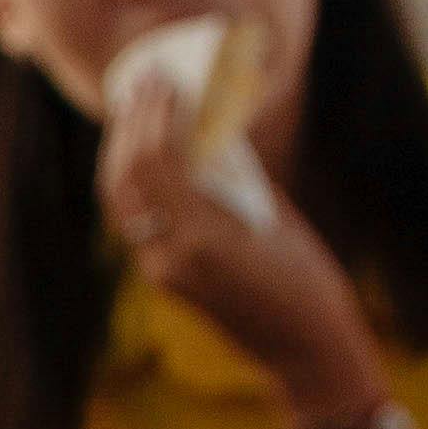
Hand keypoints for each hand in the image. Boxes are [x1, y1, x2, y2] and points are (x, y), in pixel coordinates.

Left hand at [95, 69, 383, 419]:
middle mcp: (170, 256)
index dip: (151, 114)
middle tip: (139, 86)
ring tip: (135, 113)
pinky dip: (136, 182)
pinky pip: (136, 221)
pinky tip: (147, 156)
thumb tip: (202, 127)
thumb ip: (230, 176)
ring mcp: (161, 272)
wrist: (306, 350)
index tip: (159, 78)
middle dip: (127, 127)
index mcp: (203, 237)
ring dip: (122, 152)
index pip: (154, 162)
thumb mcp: (272, 216)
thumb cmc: (307, 279)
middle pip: (124, 179)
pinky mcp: (164, 280)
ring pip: (120, 202)